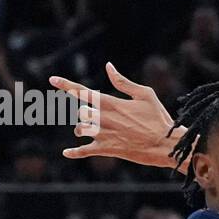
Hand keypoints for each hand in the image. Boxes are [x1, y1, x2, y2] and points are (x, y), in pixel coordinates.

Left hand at [52, 62, 176, 168]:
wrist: (165, 145)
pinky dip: (74, 152)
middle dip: (86, 113)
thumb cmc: (158, 118)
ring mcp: (103, 135)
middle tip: (98, 117)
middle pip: (81, 112)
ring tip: (92, 131)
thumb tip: (108, 66)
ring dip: (82, 129)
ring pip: (79, 129)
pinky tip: (66, 152)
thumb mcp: (145, 95)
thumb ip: (123, 82)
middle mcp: (104, 118)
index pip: (83, 92)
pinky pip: (83, 151)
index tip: (52, 80)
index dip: (67, 85)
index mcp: (112, 103)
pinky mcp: (106, 150)